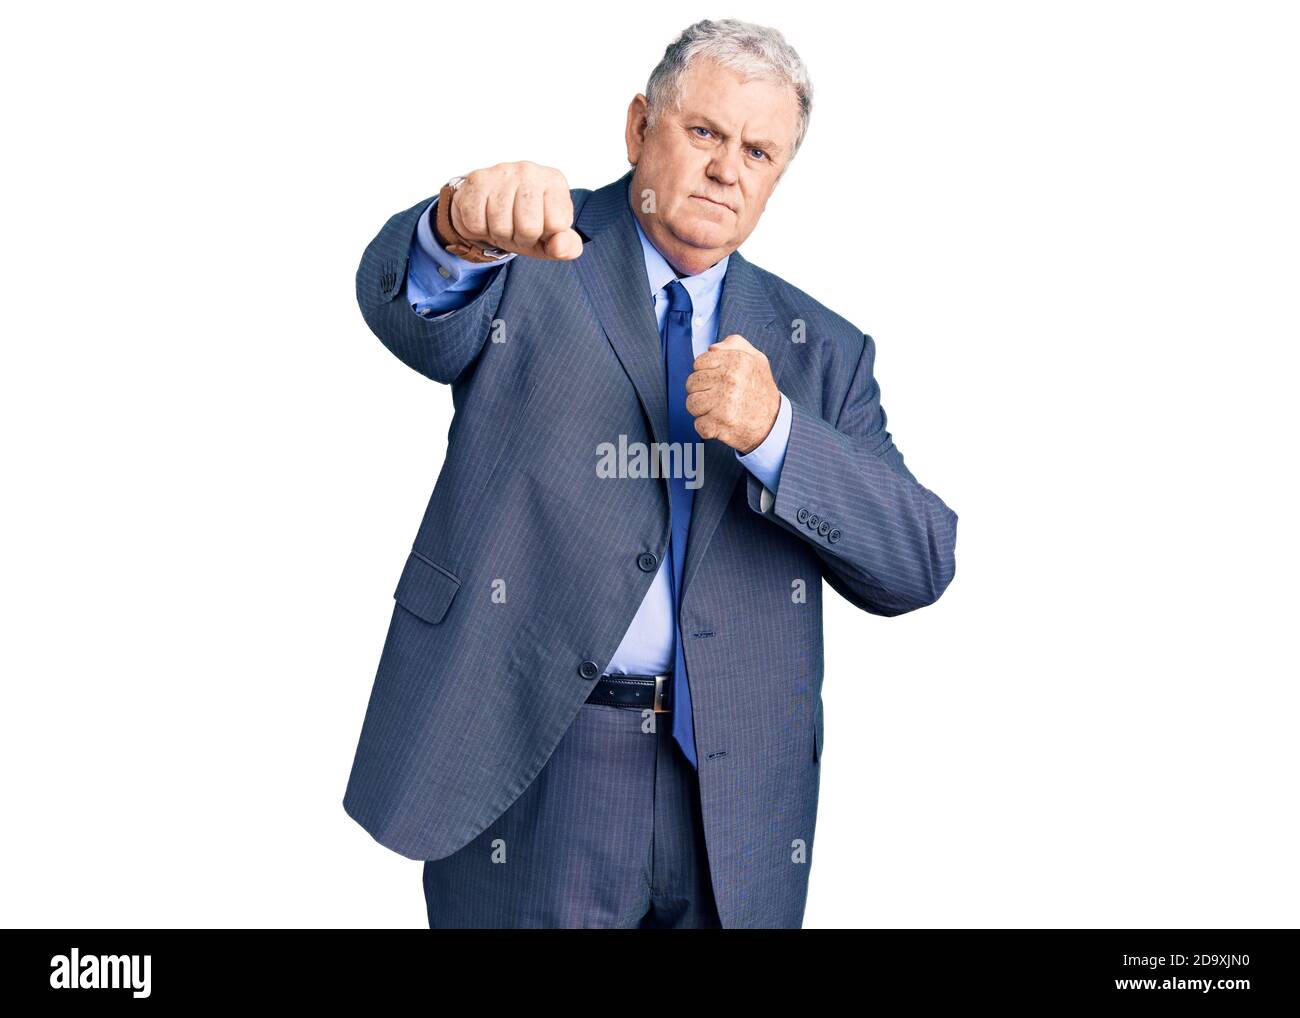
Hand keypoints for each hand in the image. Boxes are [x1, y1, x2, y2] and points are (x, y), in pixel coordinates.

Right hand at [446, 161, 582, 259]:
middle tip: (517, 228)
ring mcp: (502, 172)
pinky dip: (479, 229)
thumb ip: (566, 246)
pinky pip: (477, 223)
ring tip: (501, 222)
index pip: (557, 224)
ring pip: (501, 227)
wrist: (488, 206)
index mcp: (554, 181)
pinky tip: (485, 216)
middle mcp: (530, 171)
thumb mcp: (551, 238)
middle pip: (528, 228)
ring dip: (499, 235)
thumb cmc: (525, 221)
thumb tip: (559, 246)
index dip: (545, 236)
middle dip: (521, 238)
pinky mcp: (477, 179)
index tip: (540, 227)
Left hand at [684, 334, 780, 453]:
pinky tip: (719, 423)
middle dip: (701, 390)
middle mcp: (730, 380)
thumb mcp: (756, 358)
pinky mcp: (720, 424)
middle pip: (692, 383)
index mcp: (736, 361)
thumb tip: (711, 349)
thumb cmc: (762, 389)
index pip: (699, 363)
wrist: (775, 421)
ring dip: (701, 409)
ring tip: (716, 409)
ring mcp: (724, 403)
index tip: (714, 380)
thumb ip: (734, 344)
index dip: (704, 372)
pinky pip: (698, 425)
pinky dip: (706, 427)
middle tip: (715, 396)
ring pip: (691, 403)